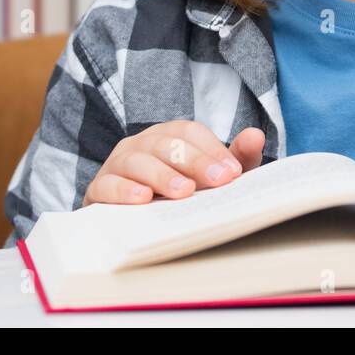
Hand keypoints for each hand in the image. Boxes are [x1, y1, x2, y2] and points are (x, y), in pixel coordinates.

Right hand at [83, 121, 266, 204]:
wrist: (131, 222)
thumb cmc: (179, 194)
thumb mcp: (211, 178)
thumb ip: (236, 159)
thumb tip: (256, 135)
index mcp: (169, 136)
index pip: (190, 133)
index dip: (212, 150)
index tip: (232, 173)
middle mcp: (142, 143)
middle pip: (166, 143)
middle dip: (194, 162)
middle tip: (217, 182)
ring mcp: (118, 163)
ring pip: (137, 160)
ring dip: (161, 175)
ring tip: (183, 192)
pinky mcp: (98, 188)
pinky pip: (106, 184)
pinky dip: (123, 190)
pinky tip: (141, 199)